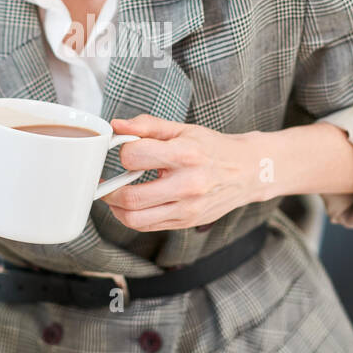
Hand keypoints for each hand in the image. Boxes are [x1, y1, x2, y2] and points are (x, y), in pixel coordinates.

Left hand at [104, 113, 262, 231]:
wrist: (248, 172)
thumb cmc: (213, 148)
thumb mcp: (183, 129)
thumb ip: (147, 125)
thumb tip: (117, 125)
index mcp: (185, 155)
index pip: (134, 157)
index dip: (122, 152)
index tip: (123, 151)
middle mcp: (188, 185)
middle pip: (131, 196)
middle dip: (108, 189)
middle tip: (104, 182)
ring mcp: (188, 208)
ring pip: (135, 219)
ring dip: (116, 208)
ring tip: (114, 195)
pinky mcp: (186, 222)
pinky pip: (147, 226)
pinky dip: (131, 217)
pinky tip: (131, 204)